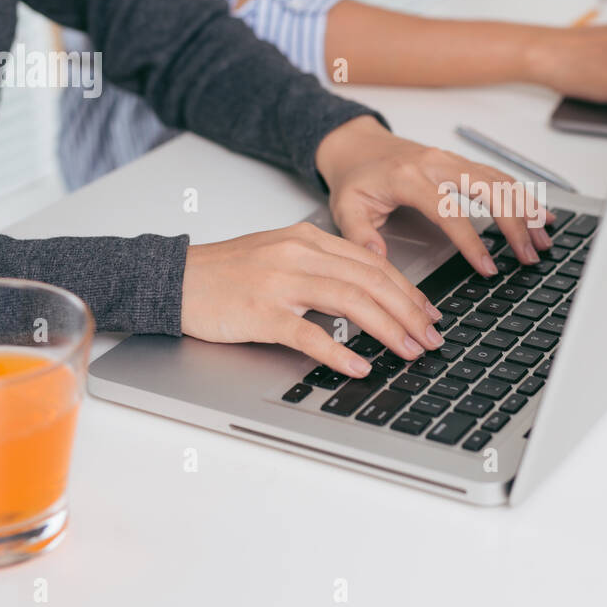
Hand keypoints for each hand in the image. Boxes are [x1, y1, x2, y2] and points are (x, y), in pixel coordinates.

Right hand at [180, 223, 444, 375]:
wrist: (174, 279)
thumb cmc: (227, 274)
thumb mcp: (281, 255)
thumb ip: (322, 267)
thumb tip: (369, 294)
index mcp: (308, 239)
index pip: (373, 262)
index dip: (408, 289)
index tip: (429, 313)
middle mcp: (299, 254)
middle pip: (371, 280)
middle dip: (410, 311)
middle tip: (432, 338)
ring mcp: (280, 282)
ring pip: (350, 301)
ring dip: (388, 329)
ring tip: (410, 351)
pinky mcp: (260, 312)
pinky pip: (308, 333)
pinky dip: (339, 351)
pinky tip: (360, 366)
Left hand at [315, 116, 553, 274]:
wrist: (356, 144)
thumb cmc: (355, 177)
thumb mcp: (345, 208)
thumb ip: (361, 236)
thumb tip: (380, 261)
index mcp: (409, 177)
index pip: (450, 211)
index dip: (472, 241)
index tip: (488, 267)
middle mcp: (437, 163)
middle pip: (488, 190)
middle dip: (514, 224)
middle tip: (530, 255)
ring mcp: (452, 159)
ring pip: (500, 181)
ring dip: (526, 209)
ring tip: (544, 239)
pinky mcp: (461, 162)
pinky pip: (499, 176)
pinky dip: (523, 195)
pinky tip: (541, 213)